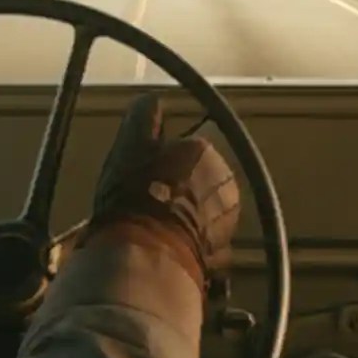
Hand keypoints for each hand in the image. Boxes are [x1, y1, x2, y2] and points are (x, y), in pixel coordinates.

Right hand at [87, 94, 240, 286]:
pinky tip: (167, 249)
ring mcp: (227, 222)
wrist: (145, 254)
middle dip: (181, 190)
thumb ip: (144, 115)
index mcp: (205, 151)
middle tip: (149, 204)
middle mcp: (226, 184)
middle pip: (200, 181)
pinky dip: (191, 244)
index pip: (187, 149)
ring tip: (156, 230)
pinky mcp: (223, 256)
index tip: (145, 176)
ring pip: (204, 213)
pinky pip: (205, 244)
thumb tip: (152, 100)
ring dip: (187, 218)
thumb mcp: (130, 143)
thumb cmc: (135, 194)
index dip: (164, 162)